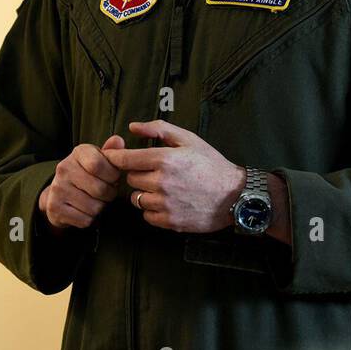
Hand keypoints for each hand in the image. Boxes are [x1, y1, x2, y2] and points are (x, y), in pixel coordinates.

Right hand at [37, 137, 124, 231]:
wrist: (59, 193)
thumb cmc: (87, 174)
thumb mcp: (100, 159)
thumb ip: (112, 151)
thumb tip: (119, 141)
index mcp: (78, 152)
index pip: (98, 165)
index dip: (112, 176)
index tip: (113, 178)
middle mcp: (64, 168)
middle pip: (100, 189)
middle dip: (109, 194)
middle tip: (106, 192)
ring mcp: (57, 188)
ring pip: (94, 207)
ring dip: (100, 207)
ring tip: (94, 200)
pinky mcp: (54, 208)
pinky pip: (85, 220)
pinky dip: (90, 218)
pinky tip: (84, 209)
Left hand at [104, 120, 243, 232]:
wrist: (234, 195)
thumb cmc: (212, 165)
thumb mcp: (189, 139)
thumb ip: (159, 130)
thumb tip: (133, 127)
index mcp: (165, 159)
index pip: (126, 159)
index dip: (117, 157)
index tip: (116, 158)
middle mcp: (162, 182)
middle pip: (130, 179)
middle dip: (139, 174)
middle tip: (156, 172)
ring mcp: (165, 204)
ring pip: (136, 198)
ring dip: (145, 193)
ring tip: (163, 188)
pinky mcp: (170, 221)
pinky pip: (146, 215)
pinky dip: (152, 210)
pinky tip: (167, 202)